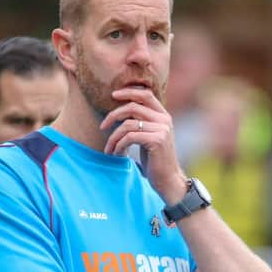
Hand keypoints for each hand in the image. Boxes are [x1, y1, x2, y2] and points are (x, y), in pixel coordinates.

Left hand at [99, 87, 186, 203]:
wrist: (168, 180)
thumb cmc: (155, 160)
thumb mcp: (149, 136)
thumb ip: (141, 122)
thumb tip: (120, 112)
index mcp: (163, 116)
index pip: (146, 94)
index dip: (129, 92)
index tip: (113, 95)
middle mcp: (164, 120)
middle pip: (133, 107)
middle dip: (113, 115)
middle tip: (102, 127)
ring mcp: (162, 129)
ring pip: (128, 124)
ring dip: (113, 137)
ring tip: (109, 149)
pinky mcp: (156, 141)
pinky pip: (129, 137)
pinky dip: (119, 145)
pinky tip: (117, 154)